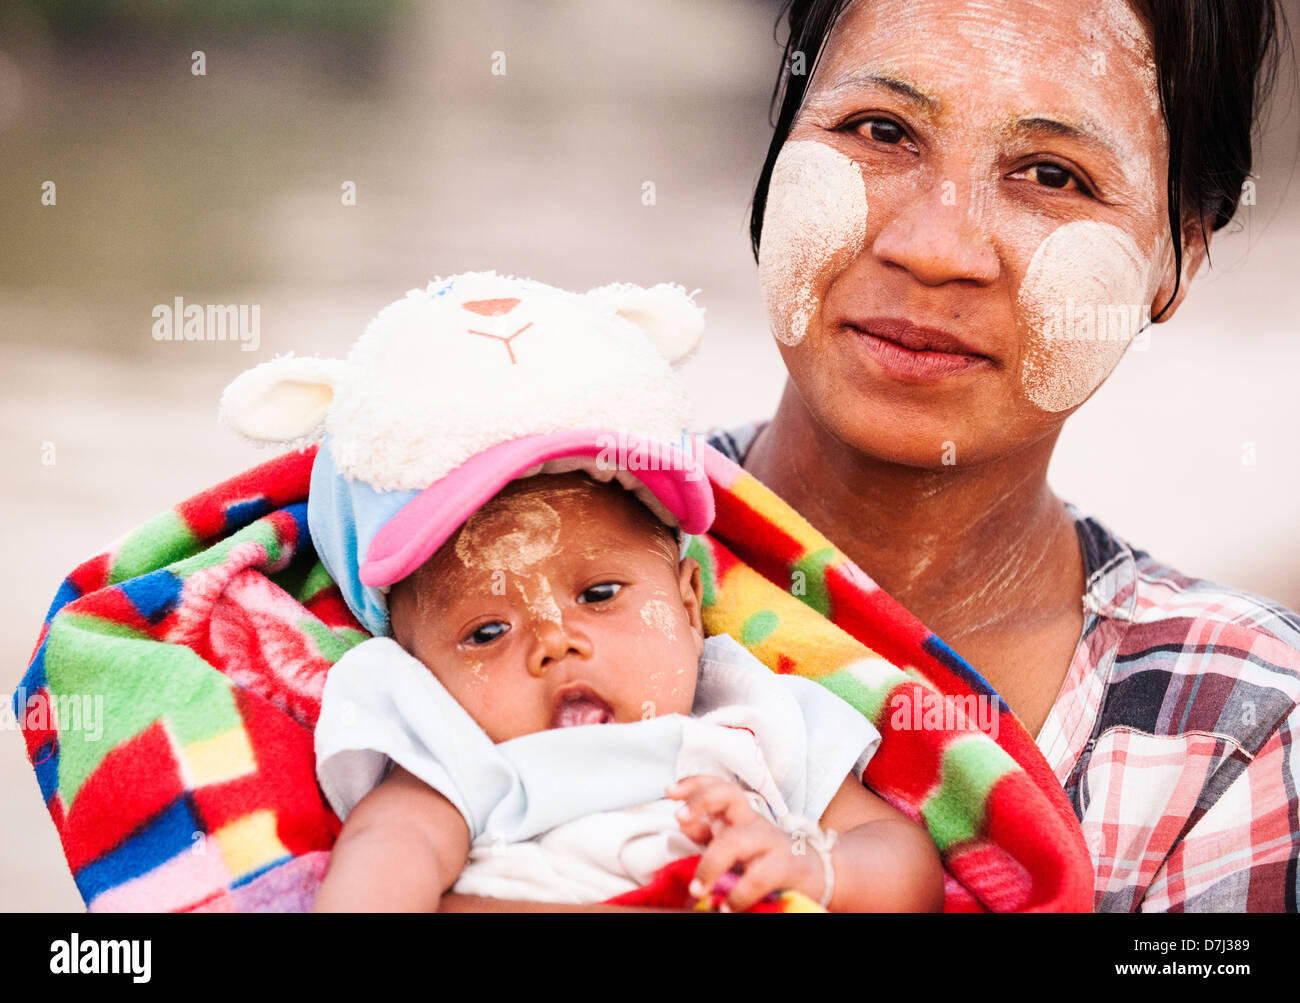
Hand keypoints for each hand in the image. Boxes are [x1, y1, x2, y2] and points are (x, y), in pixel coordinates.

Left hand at [666, 775, 824, 911]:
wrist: (813, 872)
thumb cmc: (764, 857)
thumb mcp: (733, 841)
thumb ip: (707, 832)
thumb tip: (684, 825)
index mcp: (738, 813)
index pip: (717, 786)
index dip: (694, 784)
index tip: (670, 790)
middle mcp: (752, 820)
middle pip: (728, 794)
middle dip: (701, 801)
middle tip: (680, 818)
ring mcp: (768, 841)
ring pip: (736, 840)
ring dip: (711, 864)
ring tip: (697, 888)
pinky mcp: (783, 866)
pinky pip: (757, 877)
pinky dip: (738, 894)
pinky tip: (726, 906)